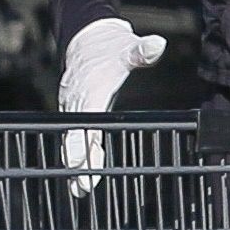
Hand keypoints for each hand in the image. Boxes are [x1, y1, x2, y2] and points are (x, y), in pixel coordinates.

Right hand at [61, 19, 165, 193]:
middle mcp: (78, 102)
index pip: (86, 117)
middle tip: (82, 185)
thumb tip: (157, 45)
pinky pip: (75, 138)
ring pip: (73, 140)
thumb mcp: (126, 47)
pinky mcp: (77, 114)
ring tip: (80, 189)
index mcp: (90, 88)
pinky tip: (82, 176)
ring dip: (77, 164)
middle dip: (78, 160)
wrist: (87, 40)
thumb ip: (141, 51)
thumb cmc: (109, 47)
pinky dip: (78, 156)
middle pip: (75, 135)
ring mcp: (75, 109)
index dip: (84, 139)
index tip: (82, 159)